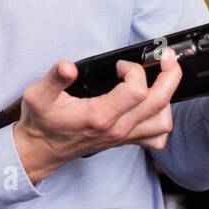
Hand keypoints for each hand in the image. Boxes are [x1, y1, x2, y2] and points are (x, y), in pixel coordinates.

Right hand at [13, 48, 181, 181]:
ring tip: (161, 80)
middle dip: (170, 75)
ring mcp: (123, 137)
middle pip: (159, 102)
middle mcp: (116, 129)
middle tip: (166, 57)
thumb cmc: (42, 122)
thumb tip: (67, 67)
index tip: (121, 65)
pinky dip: (162, 121)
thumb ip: (54, 79)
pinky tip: (153, 106)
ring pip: (163, 122)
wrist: (41, 150)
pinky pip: (156, 137)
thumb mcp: (39, 95)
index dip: (134, 70)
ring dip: (168, 98)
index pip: (136, 90)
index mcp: (100, 116)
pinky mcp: (125, 141)